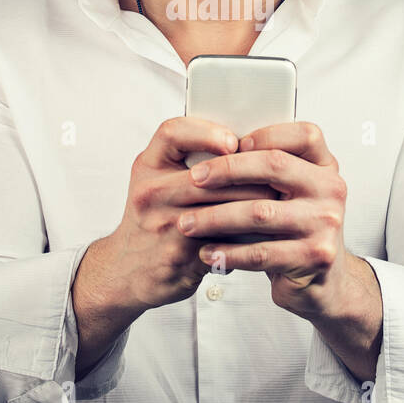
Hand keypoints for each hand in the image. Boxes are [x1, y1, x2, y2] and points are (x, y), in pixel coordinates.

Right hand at [106, 117, 279, 311]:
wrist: (126, 270)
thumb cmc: (151, 219)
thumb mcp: (154, 179)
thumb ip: (186, 159)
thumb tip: (243, 144)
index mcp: (148, 167)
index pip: (172, 133)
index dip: (206, 132)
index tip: (232, 142)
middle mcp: (152, 193)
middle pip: (211, 173)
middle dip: (252, 174)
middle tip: (276, 175)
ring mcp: (166, 225)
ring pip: (226, 207)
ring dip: (258, 205)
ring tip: (276, 202)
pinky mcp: (183, 256)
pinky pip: (227, 240)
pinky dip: (249, 235)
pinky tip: (262, 232)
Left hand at [178, 121, 350, 317]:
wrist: (320, 281)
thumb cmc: (294, 230)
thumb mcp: (291, 193)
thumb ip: (268, 169)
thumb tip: (213, 148)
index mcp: (326, 167)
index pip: (304, 135)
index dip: (266, 134)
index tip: (230, 143)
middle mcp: (332, 190)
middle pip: (275, 165)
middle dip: (227, 170)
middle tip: (194, 178)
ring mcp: (326, 224)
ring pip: (260, 212)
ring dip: (215, 218)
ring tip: (188, 223)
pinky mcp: (315, 257)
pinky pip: (260, 252)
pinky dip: (228, 252)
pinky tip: (207, 252)